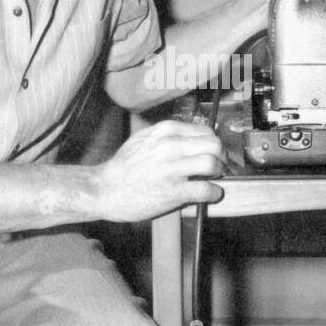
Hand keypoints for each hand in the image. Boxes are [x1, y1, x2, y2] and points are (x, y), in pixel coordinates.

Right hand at [96, 120, 225, 221]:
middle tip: (219, 166)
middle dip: (221, 156)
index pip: (205, 131)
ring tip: (213, 178)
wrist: (104, 189)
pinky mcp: (173, 191)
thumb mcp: (143, 139)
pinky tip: (209, 194)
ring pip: (212, 163)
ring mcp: (172, 169)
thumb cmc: (123, 166)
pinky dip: (213, 193)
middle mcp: (170, 146)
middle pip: (214, 144)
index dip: (214, 144)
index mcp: (165, 131)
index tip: (213, 153)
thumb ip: (167, 135)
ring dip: (218, 172)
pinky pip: (206, 189)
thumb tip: (192, 138)